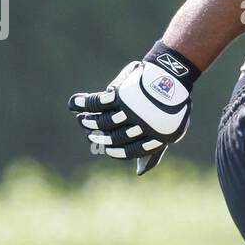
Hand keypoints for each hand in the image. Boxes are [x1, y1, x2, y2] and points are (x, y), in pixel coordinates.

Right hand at [68, 55, 191, 175]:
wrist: (172, 73)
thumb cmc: (171, 104)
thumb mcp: (170, 128)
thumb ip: (153, 148)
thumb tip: (140, 171)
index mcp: (157, 136)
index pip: (132, 151)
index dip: (117, 152)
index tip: (105, 150)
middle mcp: (143, 125)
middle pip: (115, 137)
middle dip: (100, 137)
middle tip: (90, 135)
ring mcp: (132, 110)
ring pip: (104, 121)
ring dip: (89, 121)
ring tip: (82, 119)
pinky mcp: (123, 95)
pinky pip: (99, 103)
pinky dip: (84, 103)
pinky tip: (73, 103)